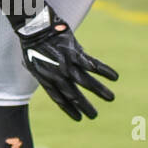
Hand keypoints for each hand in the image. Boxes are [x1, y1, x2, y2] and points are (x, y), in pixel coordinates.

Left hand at [13, 3, 118, 120]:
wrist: (33, 28)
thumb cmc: (32, 45)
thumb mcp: (33, 64)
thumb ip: (45, 73)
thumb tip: (53, 77)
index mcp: (46, 80)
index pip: (59, 99)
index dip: (69, 109)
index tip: (79, 119)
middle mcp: (57, 75)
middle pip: (74, 95)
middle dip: (85, 106)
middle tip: (94, 116)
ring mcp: (67, 64)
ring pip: (86, 81)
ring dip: (99, 90)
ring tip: (111, 98)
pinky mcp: (74, 53)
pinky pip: (92, 64)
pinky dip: (104, 71)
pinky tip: (114, 77)